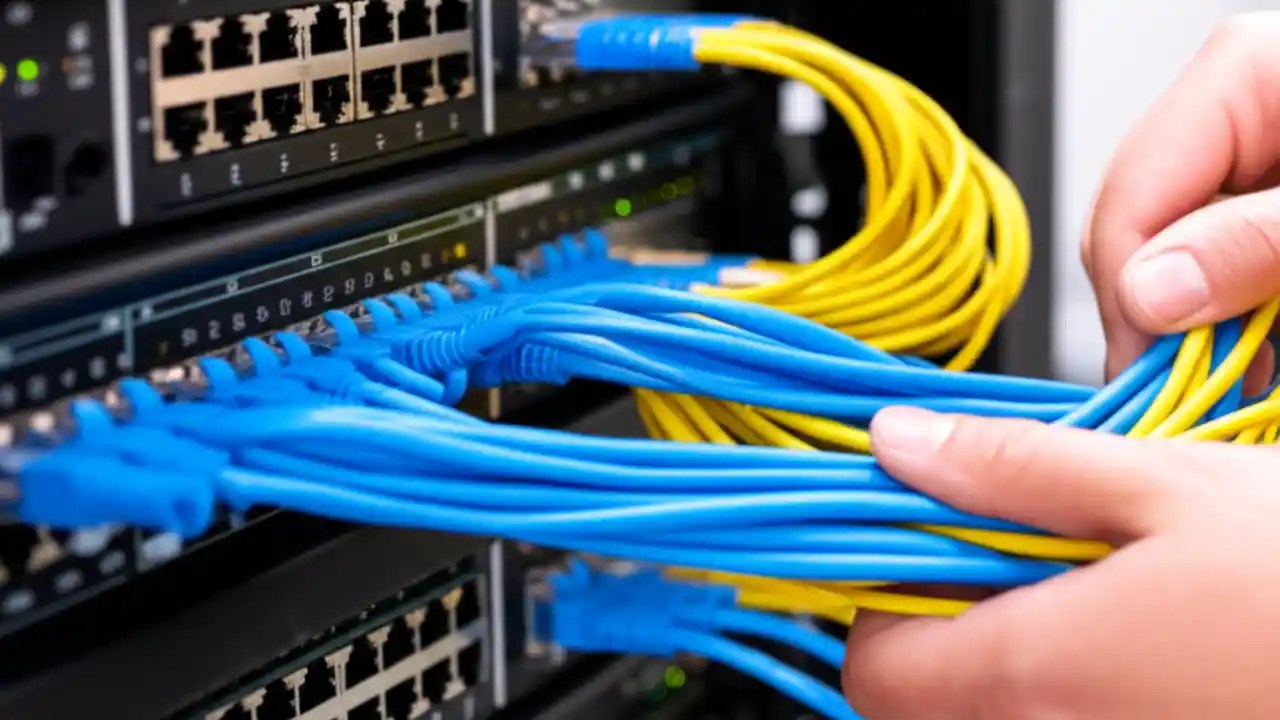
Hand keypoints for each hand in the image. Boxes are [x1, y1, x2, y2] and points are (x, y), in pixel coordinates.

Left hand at [842, 406, 1279, 719]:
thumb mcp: (1160, 486)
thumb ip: (1010, 470)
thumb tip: (898, 442)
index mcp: (1036, 675)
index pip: (872, 671)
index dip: (876, 602)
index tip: (919, 544)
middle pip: (927, 703)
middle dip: (947, 625)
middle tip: (1018, 551)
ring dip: (1015, 655)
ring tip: (1095, 583)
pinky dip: (1077, 688)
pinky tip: (1141, 634)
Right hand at [1083, 12, 1279, 386]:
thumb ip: (1255, 240)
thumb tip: (1151, 293)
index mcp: (1245, 77)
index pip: (1129, 197)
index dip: (1128, 301)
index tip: (1145, 379)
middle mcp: (1232, 115)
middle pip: (1135, 231)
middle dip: (1155, 318)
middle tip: (1183, 393)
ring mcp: (1243, 161)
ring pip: (1166, 259)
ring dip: (1189, 332)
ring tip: (1225, 385)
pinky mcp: (1255, 208)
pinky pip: (1206, 265)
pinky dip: (1221, 321)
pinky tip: (1248, 359)